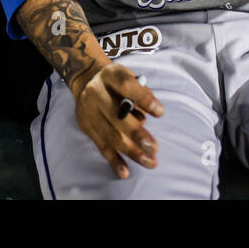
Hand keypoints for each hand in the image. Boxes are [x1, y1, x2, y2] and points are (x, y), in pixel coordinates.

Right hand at [70, 63, 163, 179]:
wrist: (88, 81)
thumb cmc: (116, 83)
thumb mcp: (128, 77)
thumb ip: (141, 92)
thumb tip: (153, 113)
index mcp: (109, 75)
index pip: (127, 86)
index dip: (144, 100)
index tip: (161, 113)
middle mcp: (95, 92)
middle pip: (117, 116)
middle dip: (137, 134)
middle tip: (154, 148)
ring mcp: (88, 112)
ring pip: (111, 135)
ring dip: (131, 151)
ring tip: (150, 162)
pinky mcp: (87, 127)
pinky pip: (102, 146)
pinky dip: (114, 161)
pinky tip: (125, 172)